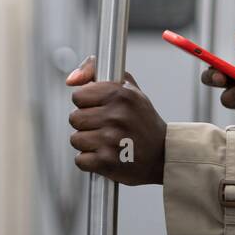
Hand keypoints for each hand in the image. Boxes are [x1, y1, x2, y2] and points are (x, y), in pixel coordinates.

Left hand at [66, 57, 167, 184]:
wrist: (162, 154)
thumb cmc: (142, 120)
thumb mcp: (128, 89)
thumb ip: (96, 72)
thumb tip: (71, 79)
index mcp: (122, 95)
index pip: (79, 96)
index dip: (87, 102)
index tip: (100, 107)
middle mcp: (117, 116)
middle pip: (74, 118)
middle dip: (86, 123)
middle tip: (105, 126)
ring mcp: (111, 140)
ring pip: (76, 139)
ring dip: (88, 142)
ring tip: (107, 141)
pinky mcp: (106, 162)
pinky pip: (80, 160)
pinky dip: (90, 160)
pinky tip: (106, 155)